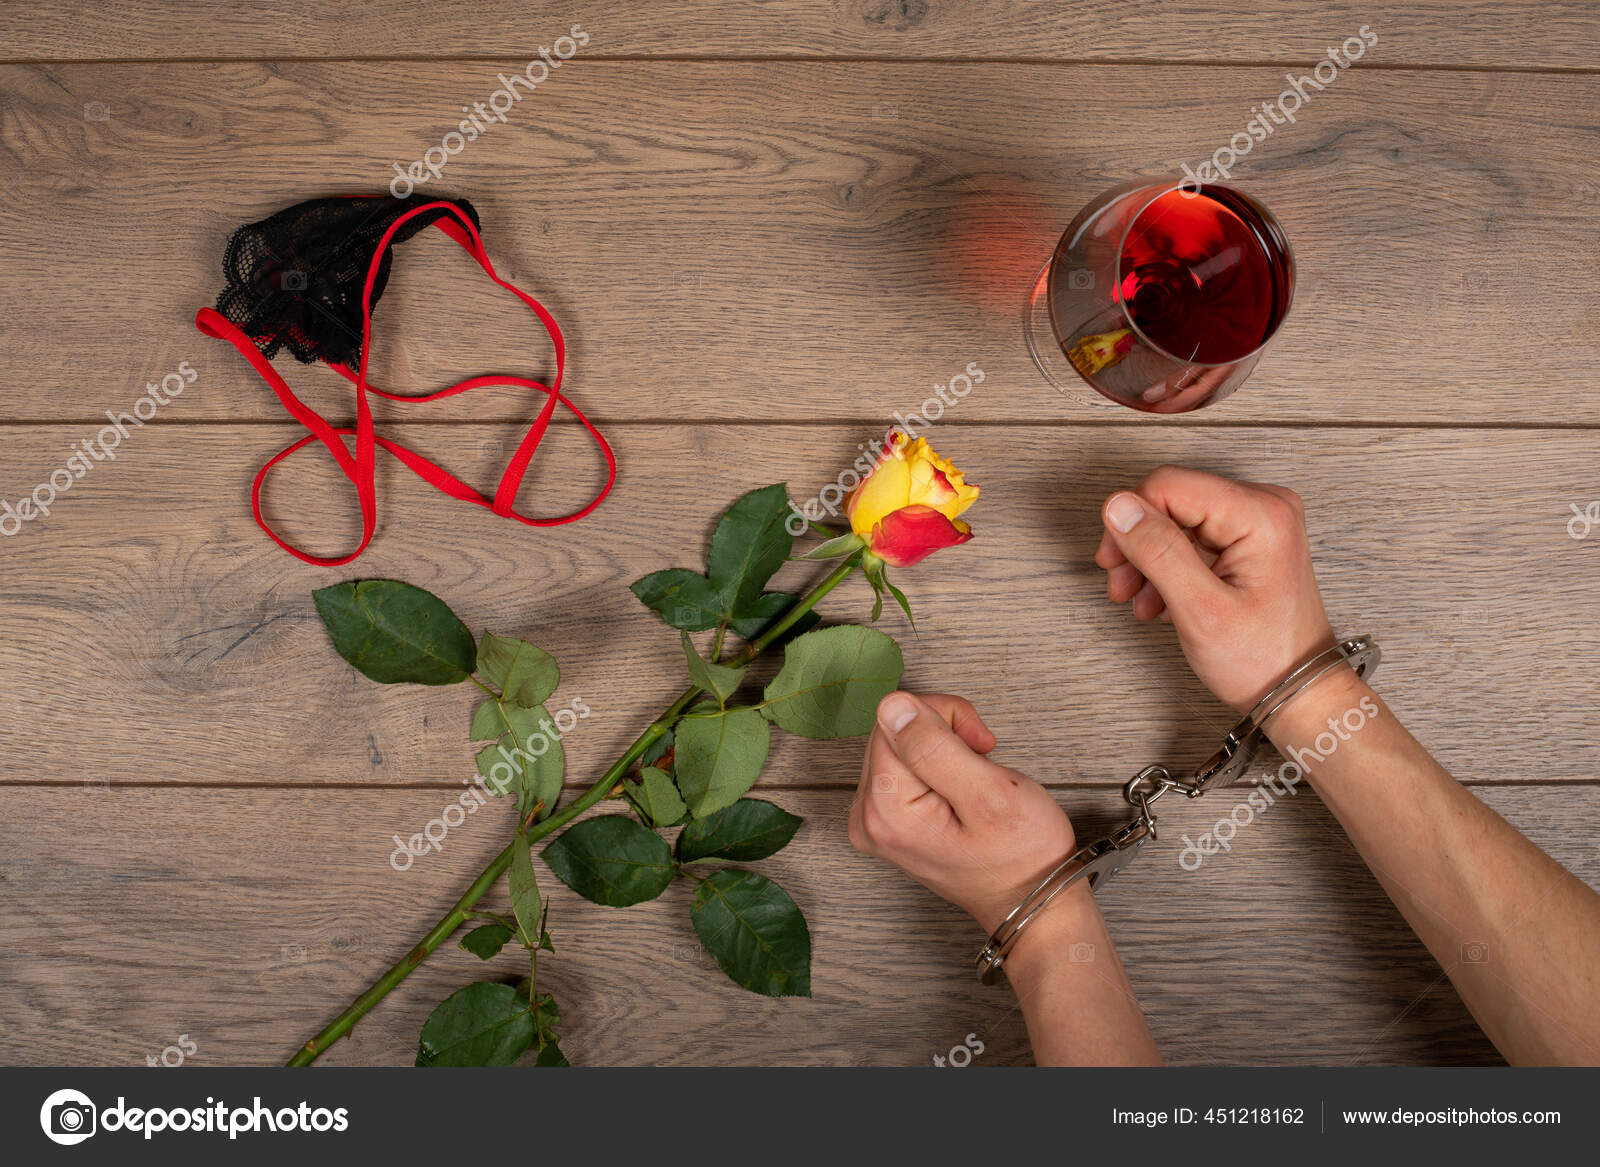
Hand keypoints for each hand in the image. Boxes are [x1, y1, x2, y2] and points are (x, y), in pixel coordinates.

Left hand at [847, 691, 1079, 933]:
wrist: (1029, 900)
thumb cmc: (1021, 854)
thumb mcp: (989, 792)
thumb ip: (934, 746)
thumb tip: (893, 705)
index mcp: (885, 810)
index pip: (896, 717)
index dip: (945, 717)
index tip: (981, 744)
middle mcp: (867, 818)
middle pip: (892, 730)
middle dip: (943, 731)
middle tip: (982, 760)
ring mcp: (874, 821)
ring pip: (899, 744)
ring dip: (942, 748)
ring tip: (975, 779)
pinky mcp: (887, 821)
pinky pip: (902, 766)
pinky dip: (936, 765)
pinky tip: (960, 788)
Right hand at [1094, 465, 1335, 711]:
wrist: (1296, 691)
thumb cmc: (1263, 659)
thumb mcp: (1200, 609)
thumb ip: (1158, 551)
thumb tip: (1118, 506)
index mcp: (1261, 514)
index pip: (1168, 485)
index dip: (1130, 521)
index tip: (1114, 562)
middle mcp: (1264, 506)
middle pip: (1170, 500)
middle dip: (1137, 544)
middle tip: (1121, 585)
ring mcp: (1258, 521)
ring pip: (1176, 519)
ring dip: (1148, 560)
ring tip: (1139, 600)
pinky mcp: (1249, 538)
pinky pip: (1192, 535)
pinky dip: (1168, 567)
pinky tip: (1160, 599)